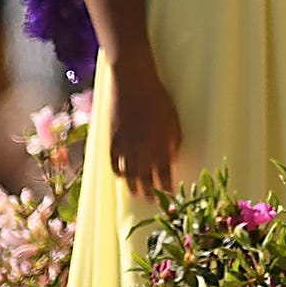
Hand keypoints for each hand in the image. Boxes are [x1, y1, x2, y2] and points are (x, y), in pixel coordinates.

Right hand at [109, 65, 181, 197]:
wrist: (133, 84)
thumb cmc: (159, 99)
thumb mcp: (173, 120)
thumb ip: (172, 142)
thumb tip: (170, 159)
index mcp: (160, 144)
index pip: (164, 173)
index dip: (167, 187)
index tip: (171, 195)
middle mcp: (142, 149)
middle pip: (146, 178)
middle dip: (151, 193)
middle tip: (154, 202)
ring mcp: (125, 146)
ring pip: (129, 174)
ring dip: (134, 187)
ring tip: (138, 195)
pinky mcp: (112, 140)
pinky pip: (114, 163)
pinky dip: (118, 172)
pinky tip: (123, 176)